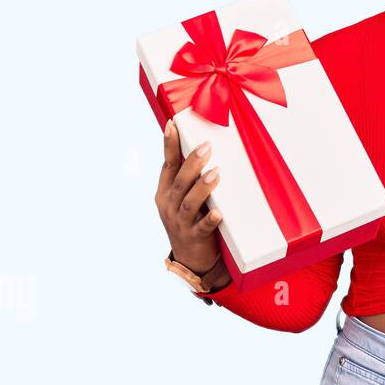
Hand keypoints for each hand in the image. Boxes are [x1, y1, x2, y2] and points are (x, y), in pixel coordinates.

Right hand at [156, 118, 224, 274]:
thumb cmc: (192, 220)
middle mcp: (169, 206)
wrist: (192, 258)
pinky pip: (202, 228)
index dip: (170, 145)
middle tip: (206, 147)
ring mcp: (181, 223)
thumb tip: (205, 148)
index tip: (172, 125)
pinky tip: (218, 214)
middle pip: (179, 182)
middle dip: (192, 163)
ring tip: (216, 173)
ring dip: (202, 187)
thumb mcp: (185, 198)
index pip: (168, 165)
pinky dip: (210, 220)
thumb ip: (190, 178)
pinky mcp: (195, 238)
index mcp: (165, 193)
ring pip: (189, 203)